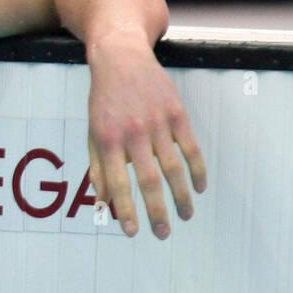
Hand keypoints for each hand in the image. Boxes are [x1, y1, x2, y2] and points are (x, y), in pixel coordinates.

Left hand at [86, 35, 206, 238]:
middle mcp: (132, 134)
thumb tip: (102, 202)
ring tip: (185, 215)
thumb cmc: (103, 102)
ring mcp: (157, 124)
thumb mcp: (92, 133)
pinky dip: (198, 170)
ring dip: (181, 196)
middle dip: (157, 211)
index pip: (118, 184)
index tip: (132, 232)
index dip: (126, 210)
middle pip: (149, 181)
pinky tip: (200, 188)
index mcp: (107, 141)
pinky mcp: (177, 114)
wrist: (121, 59)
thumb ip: (97, 168)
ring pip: (174, 168)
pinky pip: (191, 148)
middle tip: (163, 233)